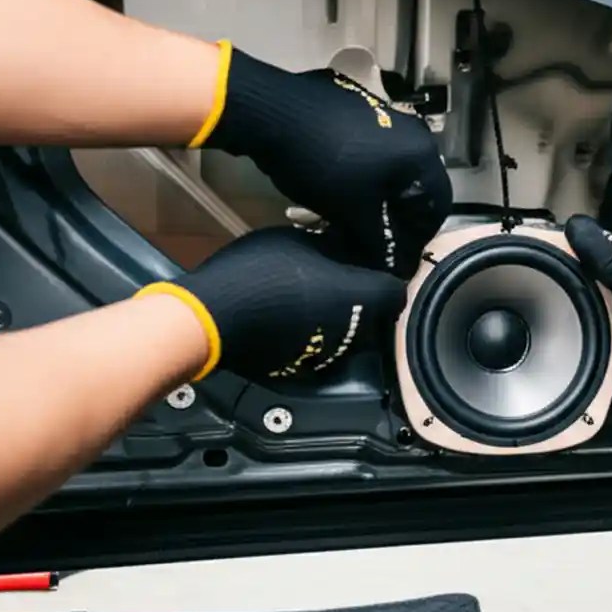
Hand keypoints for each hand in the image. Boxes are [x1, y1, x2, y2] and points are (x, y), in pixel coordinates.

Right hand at [137, 227, 406, 381]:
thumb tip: (348, 243)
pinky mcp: (304, 371)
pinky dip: (313, 333)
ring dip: (337, 315)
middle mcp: (355, 334)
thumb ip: (334, 245)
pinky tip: (289, 316)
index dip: (384, 275)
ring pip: (348, 332)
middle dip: (360, 294)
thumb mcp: (301, 240)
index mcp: (363, 298)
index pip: (397, 291)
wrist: (214, 320)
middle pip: (374, 313)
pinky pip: (320, 347)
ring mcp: (330, 357)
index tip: (368, 262)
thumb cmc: (263, 272)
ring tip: (308, 292)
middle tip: (334, 271)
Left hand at [199, 44, 451, 277]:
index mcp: (421, 153)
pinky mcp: (357, 109)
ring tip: (349, 220)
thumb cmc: (324, 166)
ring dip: (376, 199)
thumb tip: (395, 271)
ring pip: (390, 170)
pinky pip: (370, 152)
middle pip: (413, 188)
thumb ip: (380, 244)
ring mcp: (384, 115)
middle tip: (371, 241)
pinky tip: (336, 189)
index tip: (395, 257)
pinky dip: (361, 177)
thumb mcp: (354, 214)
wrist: (273, 113)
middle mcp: (411, 131)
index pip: (436, 208)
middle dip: (394, 219)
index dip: (416, 239)